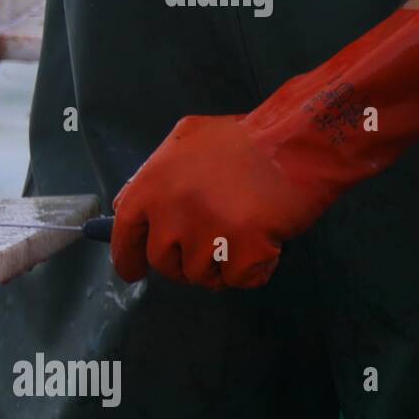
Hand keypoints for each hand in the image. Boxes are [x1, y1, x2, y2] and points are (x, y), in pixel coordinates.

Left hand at [111, 115, 323, 287]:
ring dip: (219, 267)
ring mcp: (207, 235)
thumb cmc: (240, 138)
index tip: (133, 271)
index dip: (127, 258)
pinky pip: (239, 279)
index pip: (124, 235)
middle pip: (164, 263)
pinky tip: (263, 245)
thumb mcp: (182, 141)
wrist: (293, 140)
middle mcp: (171, 214)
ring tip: (238, 238)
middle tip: (206, 247)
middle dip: (182, 263)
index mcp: (151, 186)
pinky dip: (252, 270)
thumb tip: (126, 204)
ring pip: (201, 275)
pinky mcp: (244, 251)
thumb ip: (152, 174)